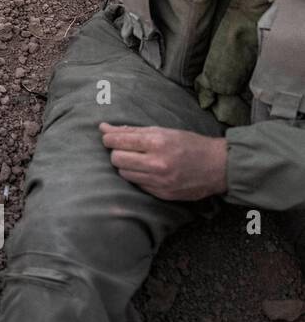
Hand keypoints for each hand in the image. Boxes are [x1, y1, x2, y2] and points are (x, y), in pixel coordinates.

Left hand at [99, 123, 227, 201]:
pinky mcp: (162, 194)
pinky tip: (148, 171)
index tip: (108, 137)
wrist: (218, 167)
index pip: (117, 141)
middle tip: (124, 149)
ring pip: (124, 174)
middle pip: (116, 159)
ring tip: (138, 160)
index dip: (108, 138)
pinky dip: (138, 177)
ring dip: (126, 166)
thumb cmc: (190, 144)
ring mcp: (160, 181)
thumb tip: (103, 127)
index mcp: (157, 142)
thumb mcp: (163, 131)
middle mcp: (157, 163)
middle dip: (116, 152)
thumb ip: (132, 131)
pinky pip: (137, 184)